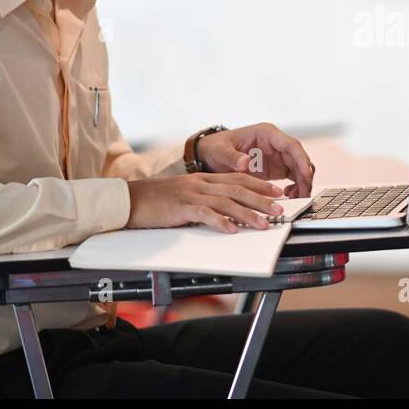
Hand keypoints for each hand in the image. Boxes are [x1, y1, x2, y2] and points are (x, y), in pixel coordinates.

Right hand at [125, 173, 285, 232]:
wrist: (129, 199)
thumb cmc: (156, 200)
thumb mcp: (185, 194)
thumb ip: (205, 199)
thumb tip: (227, 211)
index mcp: (203, 178)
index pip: (238, 179)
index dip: (260, 184)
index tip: (277, 191)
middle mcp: (200, 183)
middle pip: (237, 189)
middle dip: (261, 198)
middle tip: (279, 208)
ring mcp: (191, 194)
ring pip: (226, 201)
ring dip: (247, 213)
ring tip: (263, 223)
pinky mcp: (180, 207)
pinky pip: (204, 213)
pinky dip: (220, 222)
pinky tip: (232, 230)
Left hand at [195, 123, 315, 197]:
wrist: (211, 156)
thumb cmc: (216, 147)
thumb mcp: (220, 151)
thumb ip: (232, 156)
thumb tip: (245, 161)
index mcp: (266, 134)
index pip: (290, 145)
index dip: (300, 158)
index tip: (305, 173)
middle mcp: (276, 144)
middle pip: (299, 158)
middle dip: (304, 175)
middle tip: (304, 192)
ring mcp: (278, 156)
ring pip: (299, 168)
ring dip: (302, 183)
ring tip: (297, 197)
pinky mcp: (277, 168)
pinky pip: (293, 177)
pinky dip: (295, 187)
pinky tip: (289, 196)